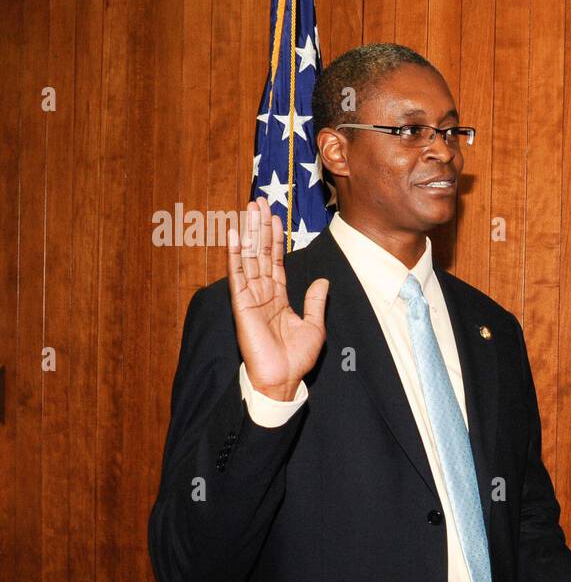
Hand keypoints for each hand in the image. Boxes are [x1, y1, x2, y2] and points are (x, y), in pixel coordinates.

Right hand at [227, 197, 328, 400]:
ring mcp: (251, 297)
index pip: (275, 261)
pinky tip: (234, 235)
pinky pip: (238, 275)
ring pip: (249, 258)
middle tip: (259, 202)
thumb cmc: (296, 358)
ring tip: (249, 209)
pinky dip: (235, 254)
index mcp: (278, 297)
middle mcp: (263, 293)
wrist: (284, 379)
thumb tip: (324, 281)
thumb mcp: (315, 326)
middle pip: (260, 253)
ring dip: (249, 232)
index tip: (275, 217)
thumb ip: (316, 302)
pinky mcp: (242, 305)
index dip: (275, 239)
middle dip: (260, 227)